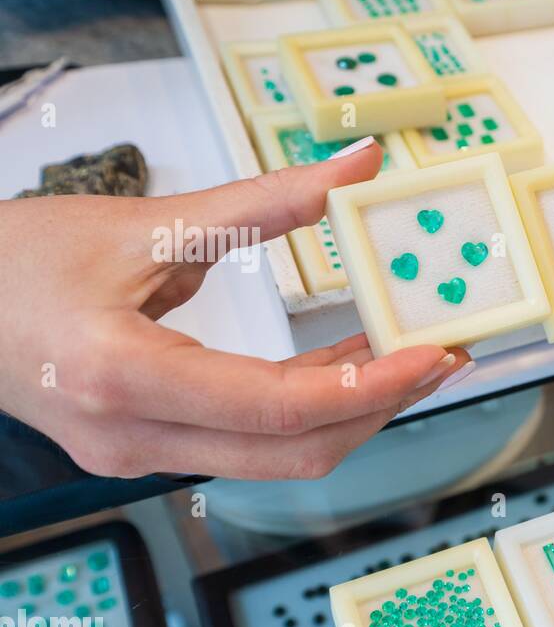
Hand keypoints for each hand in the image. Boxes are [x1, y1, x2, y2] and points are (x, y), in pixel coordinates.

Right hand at [0, 139, 471, 480]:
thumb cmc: (19, 261)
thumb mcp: (146, 224)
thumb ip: (261, 202)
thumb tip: (353, 168)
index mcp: (124, 375)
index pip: (278, 407)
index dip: (370, 386)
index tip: (432, 355)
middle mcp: (134, 436)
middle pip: (293, 453)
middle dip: (380, 408)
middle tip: (438, 358)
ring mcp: (139, 456)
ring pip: (276, 458)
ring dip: (349, 411)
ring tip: (403, 355)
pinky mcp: (148, 452)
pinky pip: (248, 445)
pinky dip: (306, 411)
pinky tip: (343, 366)